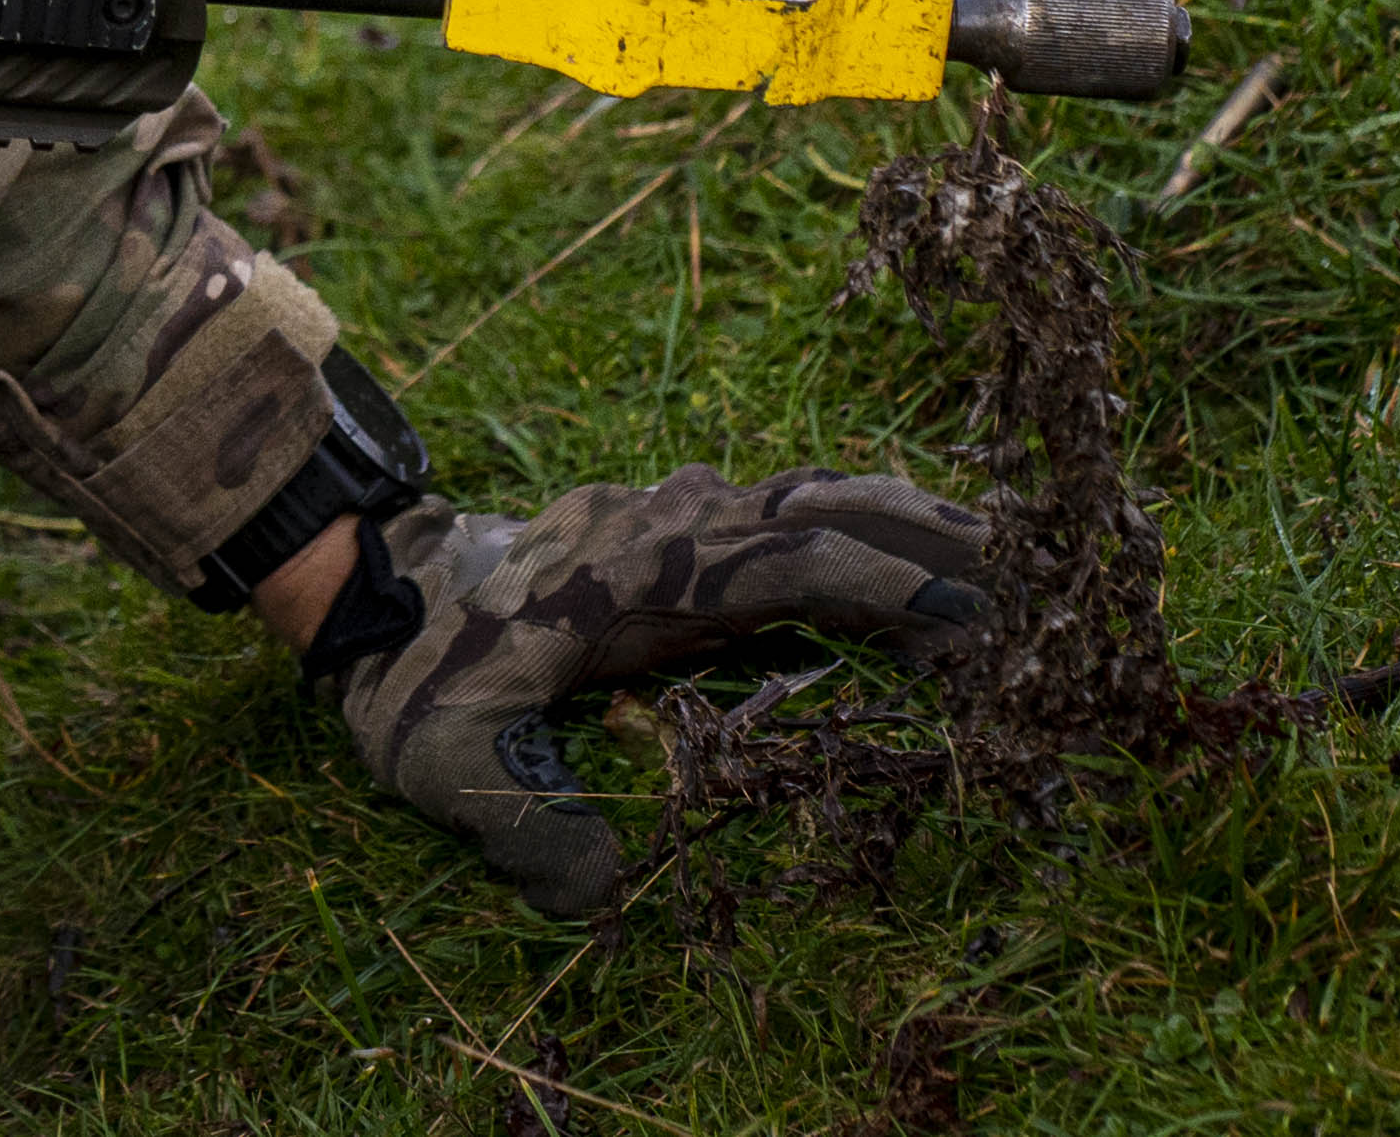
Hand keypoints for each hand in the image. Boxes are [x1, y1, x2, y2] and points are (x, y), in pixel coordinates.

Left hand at [315, 466, 990, 915]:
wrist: (361, 587)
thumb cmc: (410, 678)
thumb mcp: (447, 762)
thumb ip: (521, 825)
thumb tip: (600, 897)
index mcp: (632, 574)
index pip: (775, 565)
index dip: (872, 587)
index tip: (963, 620)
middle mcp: (665, 529)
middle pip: (817, 512)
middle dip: (927, 537)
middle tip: (1038, 570)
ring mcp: (669, 521)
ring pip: (807, 502)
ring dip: (904, 523)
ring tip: (1007, 556)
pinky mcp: (670, 534)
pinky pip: (779, 520)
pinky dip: (855, 534)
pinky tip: (913, 564)